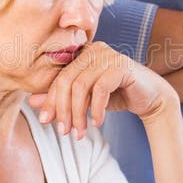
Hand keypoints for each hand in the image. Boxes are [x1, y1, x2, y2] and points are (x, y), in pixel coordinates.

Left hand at [29, 41, 177, 138]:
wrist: (150, 98)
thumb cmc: (116, 96)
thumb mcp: (85, 99)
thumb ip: (62, 97)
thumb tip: (33, 102)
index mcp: (82, 53)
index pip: (58, 77)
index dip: (50, 100)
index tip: (46, 122)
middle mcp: (94, 49)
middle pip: (67, 81)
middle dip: (63, 110)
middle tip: (64, 131)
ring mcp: (108, 55)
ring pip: (81, 86)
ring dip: (79, 113)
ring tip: (80, 132)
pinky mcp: (122, 66)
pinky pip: (100, 89)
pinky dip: (96, 109)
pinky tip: (98, 123)